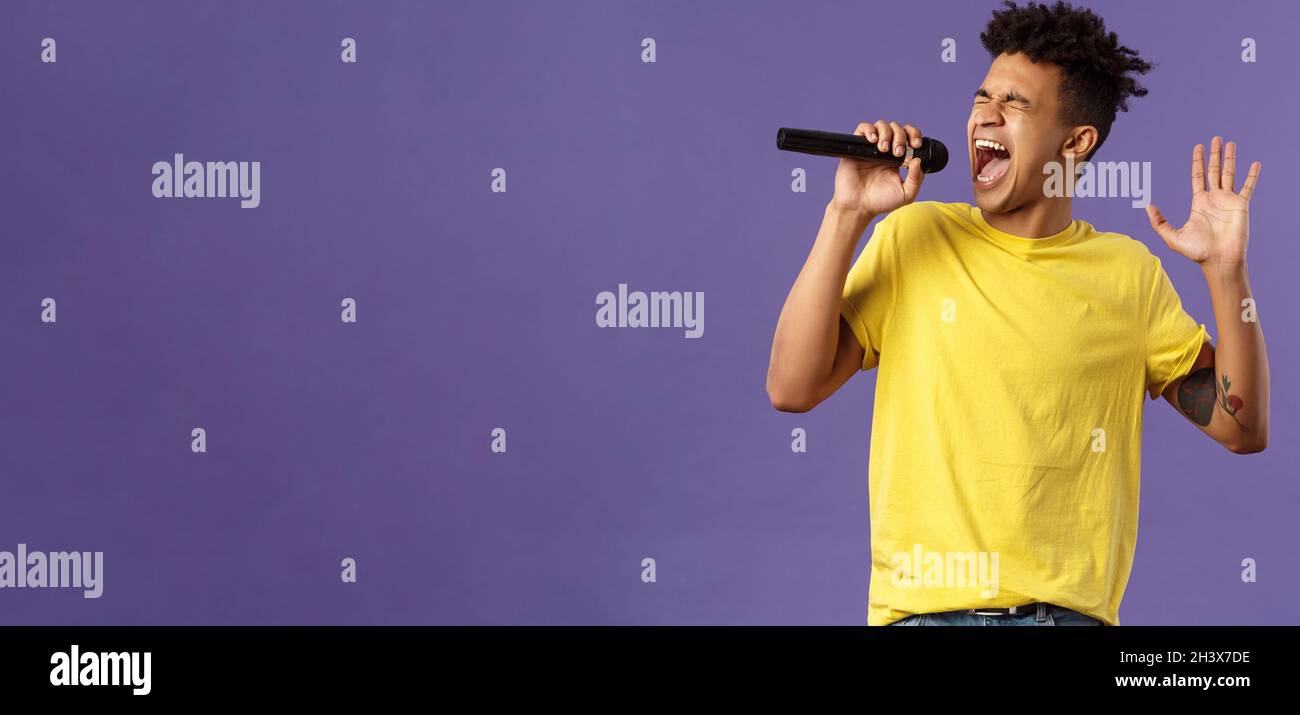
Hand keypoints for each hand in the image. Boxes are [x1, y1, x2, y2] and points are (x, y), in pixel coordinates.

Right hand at [830, 120, 925, 215]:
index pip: (909, 136)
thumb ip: (916, 178)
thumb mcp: (906, 194)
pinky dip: (869, 130)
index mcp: (898, 158)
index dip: (914, 134)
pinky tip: (873, 141)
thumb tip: (918, 159)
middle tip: (898, 153)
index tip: (916, 144)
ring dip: (886, 133)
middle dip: (900, 137)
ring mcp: (871, 148)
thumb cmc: (880, 202)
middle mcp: (886, 150)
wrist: (858, 206)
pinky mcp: (857, 148)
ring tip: (884, 149)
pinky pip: (862, 128)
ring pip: (882, 125)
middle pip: (897, 128)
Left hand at [1146, 136, 1260, 266]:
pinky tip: (1255, 163)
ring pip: (1230, 173)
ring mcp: (1228, 200)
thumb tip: (1147, 206)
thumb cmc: (1197, 251)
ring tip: (1230, 143)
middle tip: (1215, 138)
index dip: (1197, 161)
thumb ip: (1159, 222)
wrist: (1219, 259)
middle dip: (1214, 154)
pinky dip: (1252, 175)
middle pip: (1214, 170)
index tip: (1198, 147)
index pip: (1198, 176)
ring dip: (1230, 158)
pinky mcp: (1241, 205)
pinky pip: (1248, 186)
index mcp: (1199, 202)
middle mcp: (1214, 198)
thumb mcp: (1172, 236)